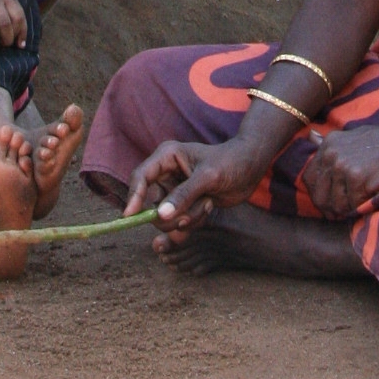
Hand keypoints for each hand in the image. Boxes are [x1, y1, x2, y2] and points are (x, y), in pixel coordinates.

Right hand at [124, 137, 268, 232]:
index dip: (133, 196)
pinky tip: (209, 205)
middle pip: (151, 204)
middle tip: (189, 216)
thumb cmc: (229, 162)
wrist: (250, 168)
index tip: (129, 218)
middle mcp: (167, 173)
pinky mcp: (184, 203)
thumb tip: (161, 215)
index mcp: (167, 156)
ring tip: (207, 203)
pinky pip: (180, 222)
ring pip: (167, 217)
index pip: (141, 177)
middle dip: (171, 215)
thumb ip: (184, 195)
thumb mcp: (207, 177)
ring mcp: (175, 190)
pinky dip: (194, 220)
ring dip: (187, 218)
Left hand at [300, 121, 378, 216]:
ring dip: (350, 209)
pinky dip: (363, 207)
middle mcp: (332, 153)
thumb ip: (334, 145)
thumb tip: (311, 137)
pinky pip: (353, 207)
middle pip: (319, 196)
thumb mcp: (355, 137)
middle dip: (333, 208)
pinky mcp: (357, 178)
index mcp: (329, 144)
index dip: (321, 195)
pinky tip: (375, 195)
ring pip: (336, 206)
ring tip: (366, 198)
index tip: (335, 202)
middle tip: (351, 208)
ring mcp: (343, 165)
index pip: (309, 180)